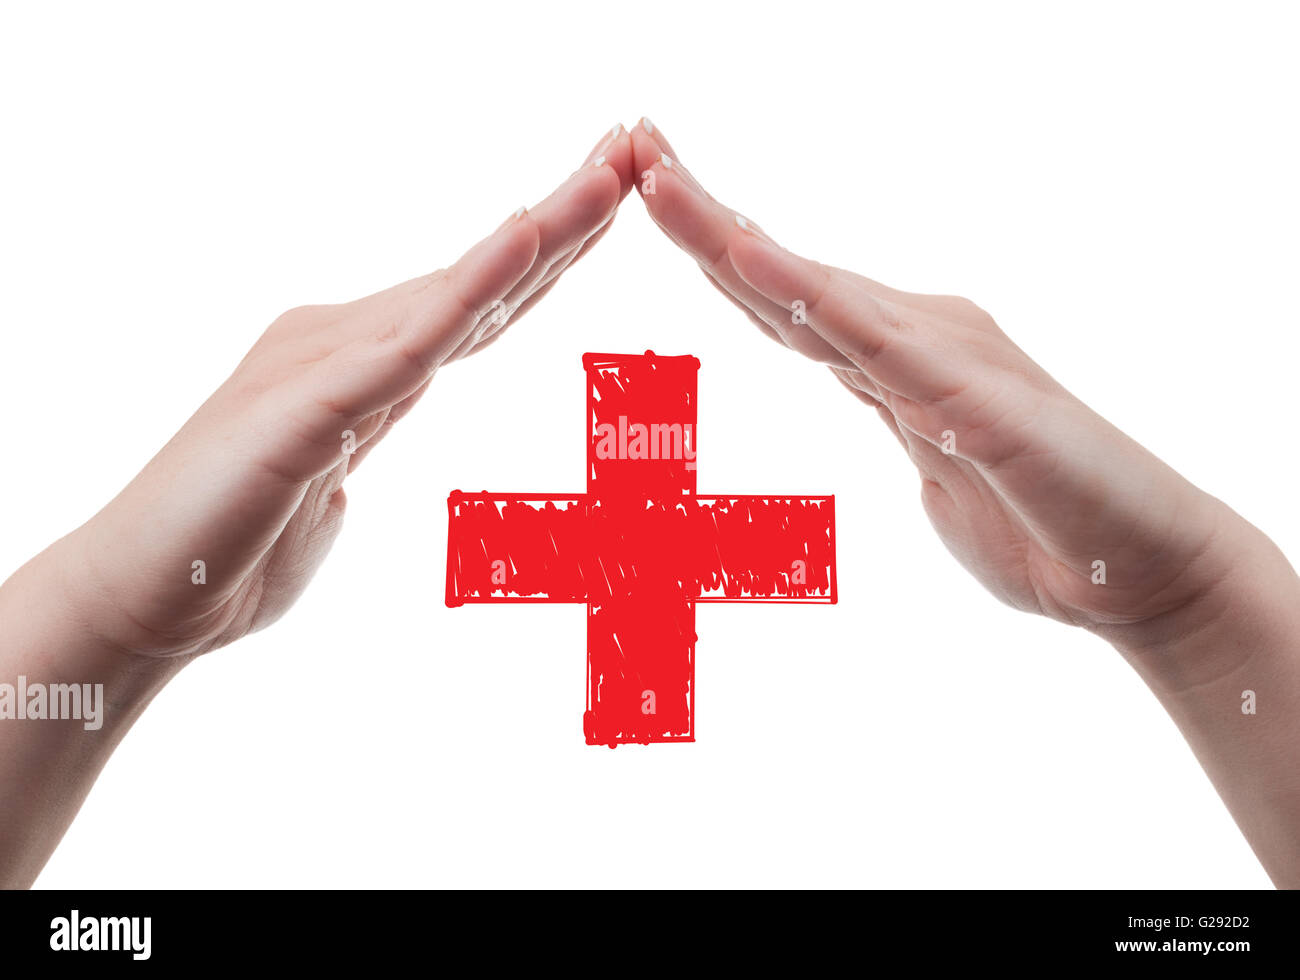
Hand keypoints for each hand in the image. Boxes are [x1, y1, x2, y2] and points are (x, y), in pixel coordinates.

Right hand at [62, 124, 635, 659]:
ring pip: (456, 292)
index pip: (477, 306)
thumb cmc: (227, 557)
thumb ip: (345, 467)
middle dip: (564, 219)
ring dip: (541, 233)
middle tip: (632, 150)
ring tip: (611, 175)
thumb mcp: (318, 502)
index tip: (611, 205)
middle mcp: (347, 347)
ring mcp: (326, 367)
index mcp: (360, 370)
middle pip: (480, 280)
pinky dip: (469, 289)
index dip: (548, 256)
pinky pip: (406, 342)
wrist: (135, 605)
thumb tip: (349, 478)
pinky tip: (524, 239)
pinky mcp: (308, 408)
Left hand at [629, 119, 1259, 654]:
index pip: (784, 301)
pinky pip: (873, 343)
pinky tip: (747, 256)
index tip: (649, 196)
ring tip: (659, 177)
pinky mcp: (970, 400)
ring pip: (814, 289)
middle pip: (784, 276)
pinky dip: (807, 297)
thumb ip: (910, 438)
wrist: (1144, 577)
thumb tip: (894, 422)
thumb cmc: (1044, 533)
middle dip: (701, 214)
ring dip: (730, 234)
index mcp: (895, 362)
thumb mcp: (943, 481)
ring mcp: (941, 360)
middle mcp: (912, 340)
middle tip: (634, 145)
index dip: (714, 249)